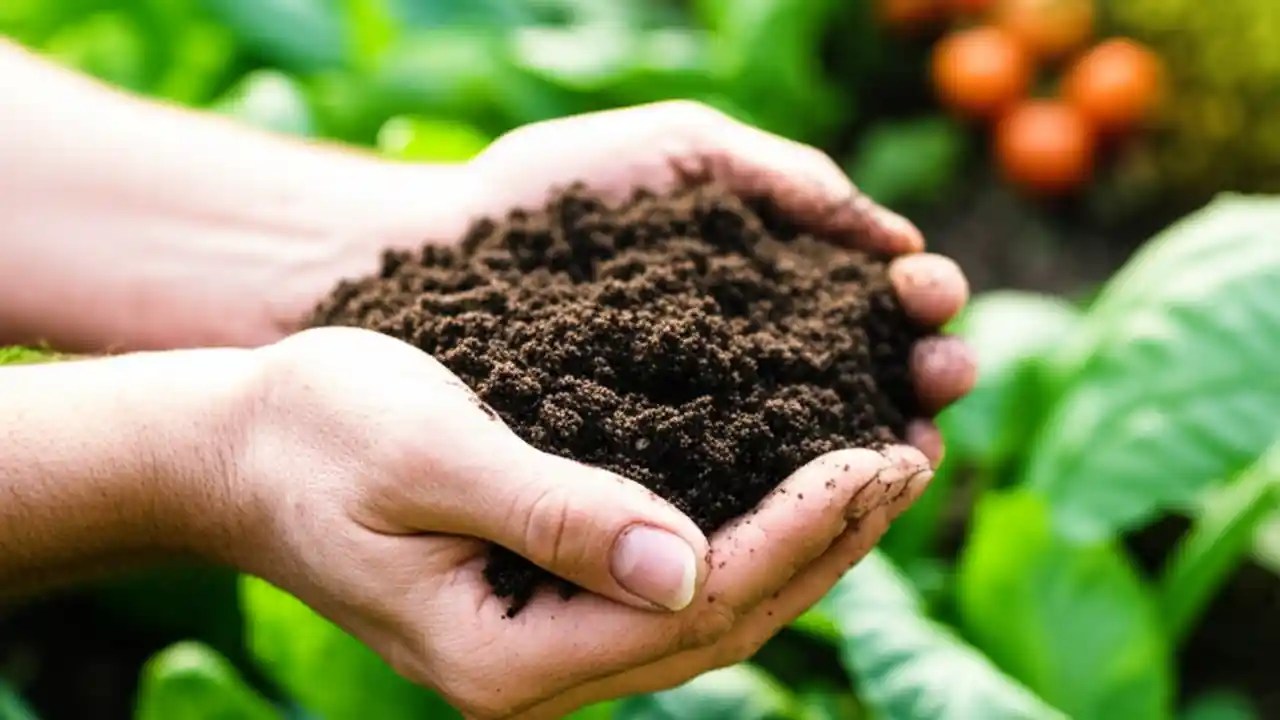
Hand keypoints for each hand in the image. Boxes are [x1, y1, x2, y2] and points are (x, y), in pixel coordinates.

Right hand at [228, 278, 968, 719]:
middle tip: (908, 456)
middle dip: (829, 543)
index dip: (801, 531)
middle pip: (724, 622)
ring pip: (711, 611)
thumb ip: (553, 514)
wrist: (240, 451)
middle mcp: (537, 675)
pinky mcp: (549, 604)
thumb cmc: (317, 436)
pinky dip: (749, 533)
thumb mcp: (427, 457)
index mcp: (506, 658)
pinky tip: (795, 484)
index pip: (697, 604)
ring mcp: (546, 648)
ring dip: (805, 544)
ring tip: (881, 470)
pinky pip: (676, 583)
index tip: (875, 454)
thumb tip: (687, 565)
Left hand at [463, 100, 973, 463]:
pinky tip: (822, 497)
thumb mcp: (680, 152)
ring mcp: (698, 430)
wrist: (425, 247)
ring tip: (914, 437)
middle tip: (948, 371)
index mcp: (763, 290)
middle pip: (856, 389)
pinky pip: (730, 503)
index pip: (865, 314)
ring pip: (808, 458)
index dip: (914, 310)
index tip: (934, 301)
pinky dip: (785, 503)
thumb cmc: (548, 187)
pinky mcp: (646, 483)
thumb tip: (897, 240)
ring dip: (873, 448)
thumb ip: (783, 178)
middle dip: (914, 380)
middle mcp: (743, 367)